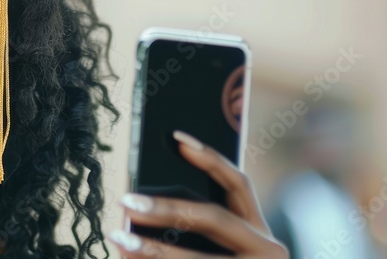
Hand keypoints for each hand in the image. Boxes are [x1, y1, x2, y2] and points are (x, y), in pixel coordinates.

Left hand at [109, 130, 287, 257]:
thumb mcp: (234, 256)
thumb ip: (207, 233)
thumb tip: (149, 204)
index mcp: (263, 237)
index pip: (238, 184)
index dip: (210, 158)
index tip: (176, 139)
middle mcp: (268, 254)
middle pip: (212, 217)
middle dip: (165, 207)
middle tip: (126, 201)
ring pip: (197, 258)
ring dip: (152, 250)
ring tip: (118, 238)